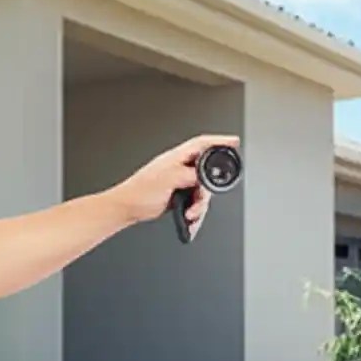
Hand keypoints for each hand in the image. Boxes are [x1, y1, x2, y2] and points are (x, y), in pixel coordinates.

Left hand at [108, 134, 239, 230]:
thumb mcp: (168, 179)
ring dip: (199, 206)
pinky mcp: (178, 195)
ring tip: (190, 215)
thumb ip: (188, 175)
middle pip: (206, 174)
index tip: (234, 141)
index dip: (220, 141)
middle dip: (206, 191)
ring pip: (201, 192)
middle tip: (199, 202)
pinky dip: (194, 212)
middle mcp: (178, 168)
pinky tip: (189, 219)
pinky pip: (194, 202)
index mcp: (175, 158)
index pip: (202, 145)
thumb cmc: (138, 192)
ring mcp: (178, 182)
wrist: (127, 208)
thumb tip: (201, 177)